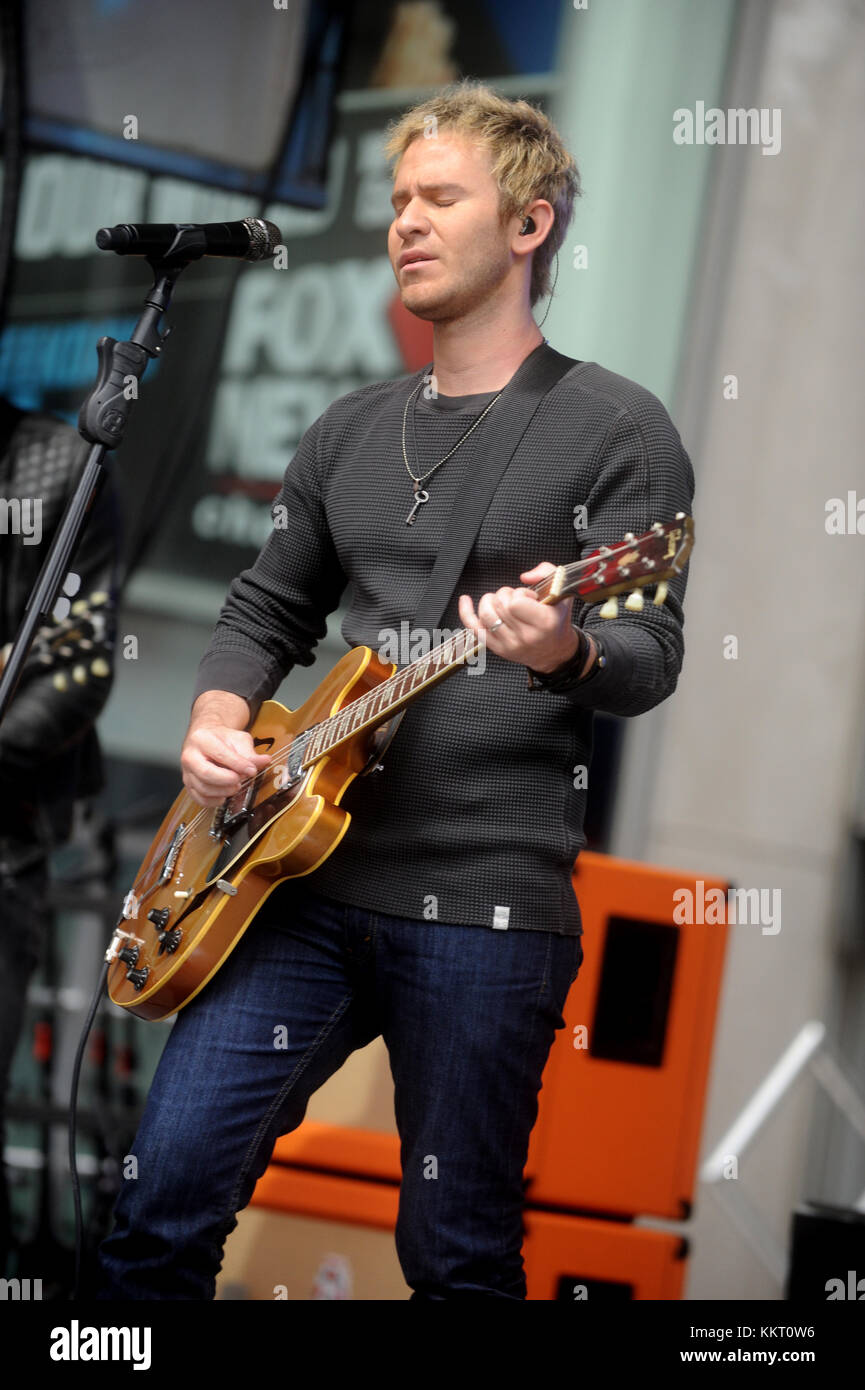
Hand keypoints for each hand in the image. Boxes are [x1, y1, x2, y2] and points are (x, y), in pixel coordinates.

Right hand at [180, 692, 269, 806]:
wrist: (206, 739)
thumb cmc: (221, 739)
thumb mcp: (238, 740)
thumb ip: (250, 753)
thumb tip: (264, 761)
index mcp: (202, 739)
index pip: (220, 754)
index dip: (238, 765)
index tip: (252, 770)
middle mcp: (190, 756)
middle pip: (206, 773)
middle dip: (227, 780)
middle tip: (240, 780)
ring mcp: (187, 771)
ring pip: (203, 788)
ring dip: (223, 791)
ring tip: (235, 786)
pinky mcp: (189, 784)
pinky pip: (199, 799)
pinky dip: (214, 801)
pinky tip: (224, 796)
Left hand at [458, 562, 595, 675]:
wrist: (554, 651)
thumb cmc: (556, 621)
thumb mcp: (561, 592)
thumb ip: (546, 572)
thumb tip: (525, 576)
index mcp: (544, 623)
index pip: (516, 603)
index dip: (519, 593)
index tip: (528, 597)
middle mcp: (526, 636)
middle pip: (500, 606)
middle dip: (506, 595)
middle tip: (517, 600)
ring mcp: (510, 645)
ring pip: (486, 615)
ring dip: (490, 602)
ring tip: (502, 602)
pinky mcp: (497, 649)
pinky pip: (474, 629)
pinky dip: (466, 613)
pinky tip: (465, 601)